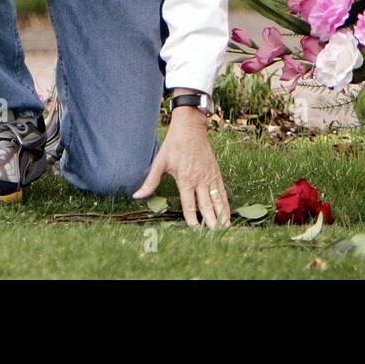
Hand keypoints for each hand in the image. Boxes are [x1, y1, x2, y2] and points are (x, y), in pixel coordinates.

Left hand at [133, 105, 229, 228]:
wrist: (191, 128)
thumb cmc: (174, 145)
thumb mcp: (160, 162)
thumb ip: (150, 181)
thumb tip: (137, 196)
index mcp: (185, 179)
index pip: (189, 204)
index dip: (192, 219)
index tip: (195, 230)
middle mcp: (200, 180)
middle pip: (206, 205)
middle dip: (210, 221)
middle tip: (214, 234)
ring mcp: (210, 176)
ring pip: (217, 199)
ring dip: (221, 214)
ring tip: (225, 228)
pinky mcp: (216, 172)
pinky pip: (222, 191)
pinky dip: (225, 203)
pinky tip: (227, 213)